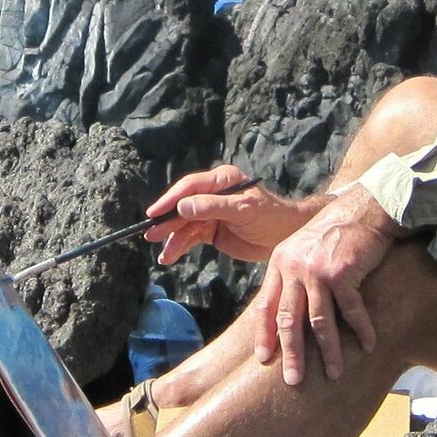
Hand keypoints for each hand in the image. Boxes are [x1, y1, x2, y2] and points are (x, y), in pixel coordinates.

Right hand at [145, 166, 311, 265]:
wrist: (286, 238)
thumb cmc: (271, 217)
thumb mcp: (243, 210)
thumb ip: (213, 207)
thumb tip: (182, 207)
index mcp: (221, 180)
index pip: (190, 187)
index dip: (171, 199)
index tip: (155, 212)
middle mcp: (212, 194)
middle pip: (183, 207)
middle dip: (168, 221)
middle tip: (151, 233)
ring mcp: (210, 213)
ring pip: (185, 225)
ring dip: (173, 239)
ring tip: (164, 255)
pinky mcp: (211, 231)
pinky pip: (190, 237)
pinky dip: (180, 246)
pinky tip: (169, 256)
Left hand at [253, 184, 401, 384]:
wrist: (363, 209)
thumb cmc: (334, 233)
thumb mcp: (302, 249)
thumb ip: (291, 277)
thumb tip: (284, 316)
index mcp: (279, 263)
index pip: (265, 306)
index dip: (264, 335)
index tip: (263, 360)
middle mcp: (294, 267)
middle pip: (289, 320)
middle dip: (291, 354)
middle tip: (294, 381)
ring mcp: (318, 270)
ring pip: (319, 321)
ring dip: (328, 351)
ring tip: (335, 373)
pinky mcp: (343, 272)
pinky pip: (351, 311)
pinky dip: (361, 330)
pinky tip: (368, 345)